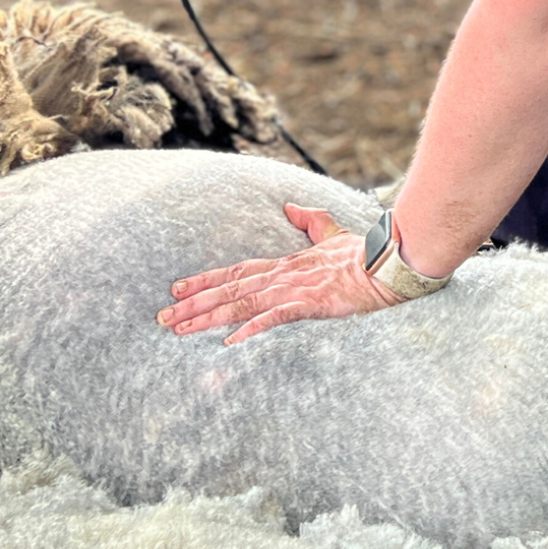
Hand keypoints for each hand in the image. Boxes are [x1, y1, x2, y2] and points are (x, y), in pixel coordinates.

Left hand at [156, 202, 401, 345]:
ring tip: (181, 330)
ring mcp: (292, 290)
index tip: (177, 287)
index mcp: (283, 263)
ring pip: (241, 303)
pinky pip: (274, 318)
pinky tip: (229, 341)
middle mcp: (280, 276)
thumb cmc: (361, 253)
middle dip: (193, 303)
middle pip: (228, 288)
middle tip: (163, 316)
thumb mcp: (330, 232)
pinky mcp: (308, 304)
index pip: (234, 270)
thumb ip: (308, 220)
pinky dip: (250, 328)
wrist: (384, 264)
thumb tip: (289, 206)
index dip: (204, 279)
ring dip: (208, 317)